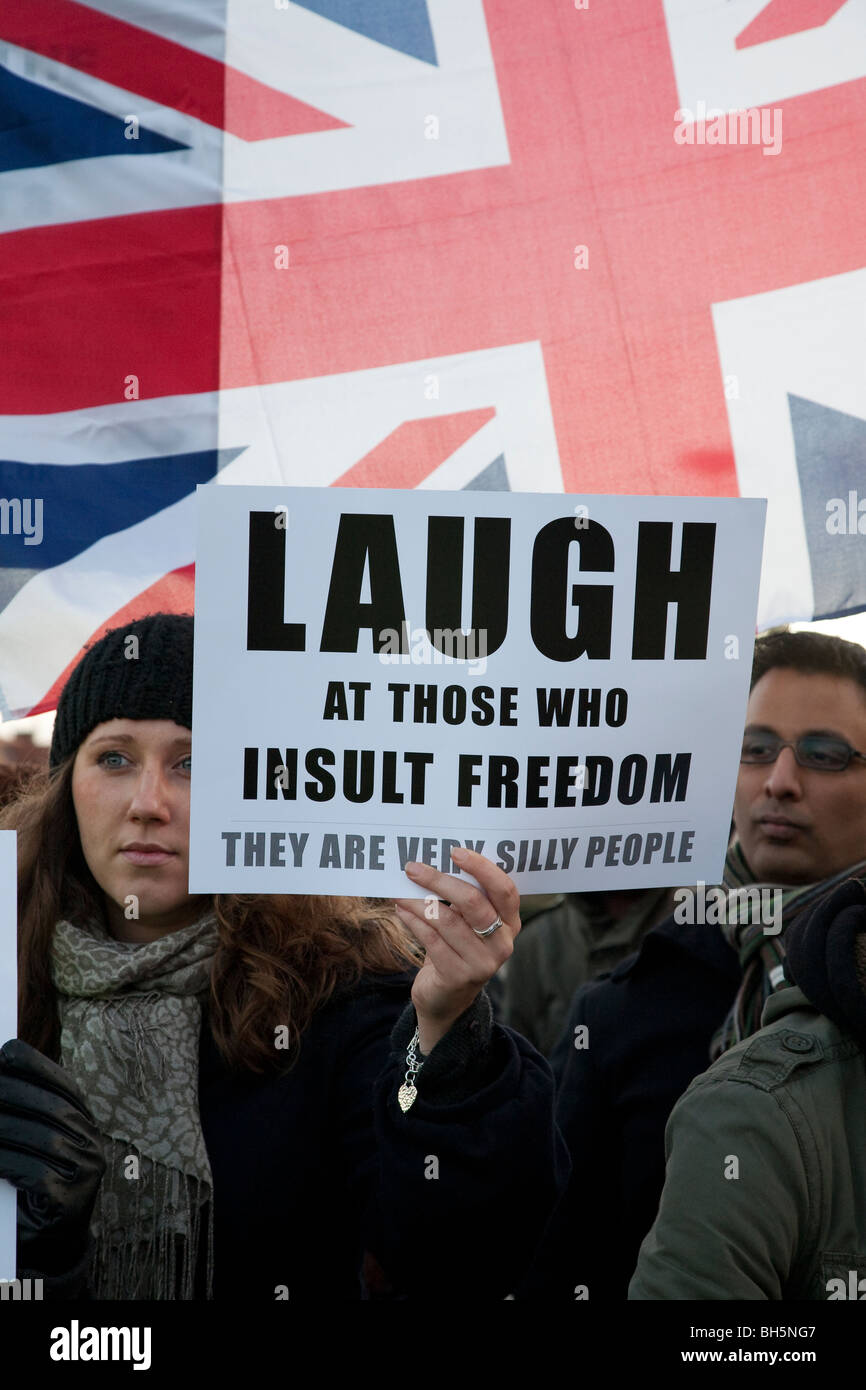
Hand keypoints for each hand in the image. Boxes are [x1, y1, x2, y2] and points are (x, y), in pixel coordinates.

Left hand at [0, 1039, 104, 1278]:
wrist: (46, 1246)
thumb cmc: (30, 1189)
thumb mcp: (31, 1144)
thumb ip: (24, 1116)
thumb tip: (1, 1076)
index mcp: (85, 1125)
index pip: (63, 1086)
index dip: (36, 1066)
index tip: (7, 1050)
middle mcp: (92, 1144)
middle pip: (50, 1107)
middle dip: (10, 1091)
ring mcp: (86, 1172)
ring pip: (38, 1136)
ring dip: (0, 1124)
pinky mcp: (70, 1199)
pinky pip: (30, 1168)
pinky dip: (3, 1158)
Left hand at [393, 847, 519, 1052]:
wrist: (447, 999)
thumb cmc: (456, 948)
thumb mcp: (468, 923)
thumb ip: (463, 898)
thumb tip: (431, 861)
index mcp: (510, 923)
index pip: (505, 890)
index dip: (482, 868)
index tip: (455, 851)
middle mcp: (502, 943)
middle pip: (474, 903)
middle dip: (440, 881)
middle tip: (413, 868)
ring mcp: (482, 963)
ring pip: (448, 921)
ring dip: (419, 902)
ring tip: (399, 890)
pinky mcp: (459, 976)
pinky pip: (432, 941)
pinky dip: (413, 922)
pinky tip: (401, 910)